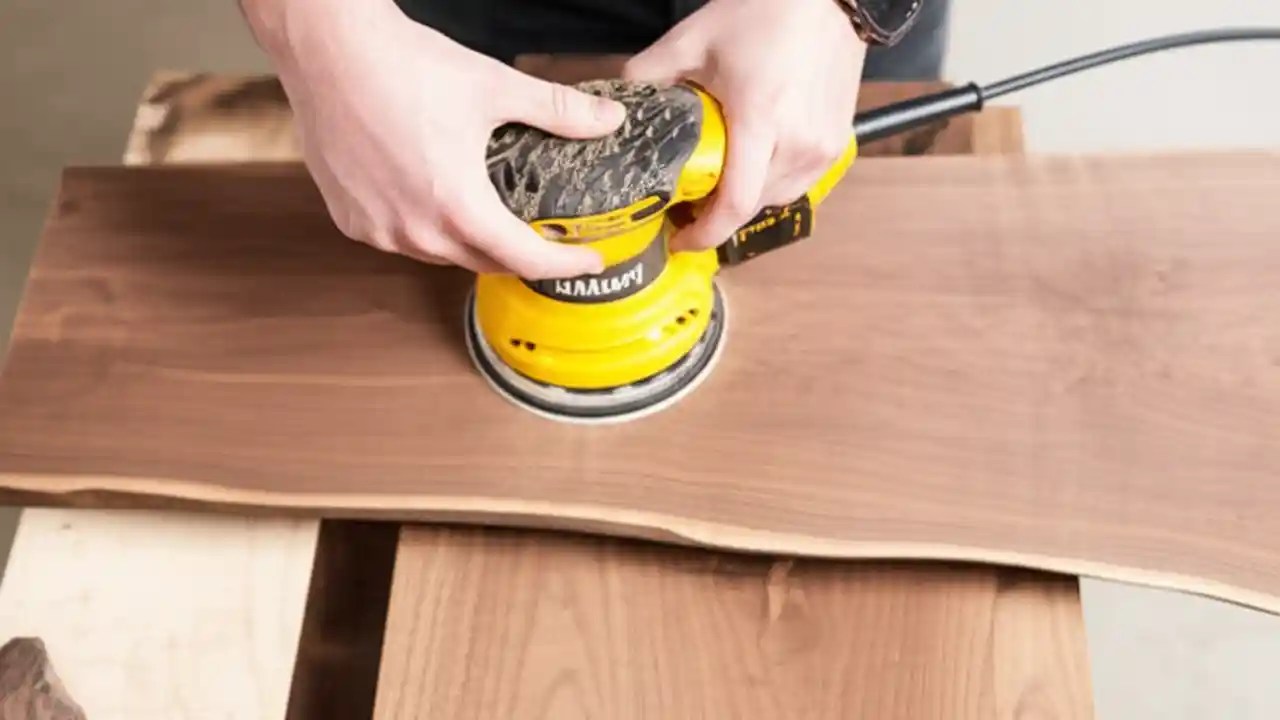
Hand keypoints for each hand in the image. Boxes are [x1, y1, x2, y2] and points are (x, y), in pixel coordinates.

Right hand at [239, 0, 624, 278]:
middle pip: (484, 262)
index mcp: (458, 208)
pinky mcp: (349, 219)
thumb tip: (609, 117)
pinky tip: (437, 206)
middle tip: (548, 240)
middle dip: (520, 256)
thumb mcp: (495, 87)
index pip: (525, 260)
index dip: (565, 265)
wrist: (328, 48)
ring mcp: (377, 230)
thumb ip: (558, 109)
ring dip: (470, 245)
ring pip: (440, 255)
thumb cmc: (404, 66)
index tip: (589, 261)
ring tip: (494, 221)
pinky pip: (400, 240)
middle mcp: (415, 231)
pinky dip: (426, 231)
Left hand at [622, 0, 864, 250]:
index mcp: (760, 119)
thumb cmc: (766, 12)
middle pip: (750, 207)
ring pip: (776, 199)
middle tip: (687, 203)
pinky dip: (771, 183)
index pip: (734, 203)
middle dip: (717, 214)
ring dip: (745, 198)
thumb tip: (617, 111)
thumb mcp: (693, 40)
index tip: (678, 239)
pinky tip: (752, 164)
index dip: (703, 233)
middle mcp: (797, 142)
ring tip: (719, 182)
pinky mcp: (837, 144)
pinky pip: (798, 183)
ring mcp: (822, 147)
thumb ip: (648, 76)